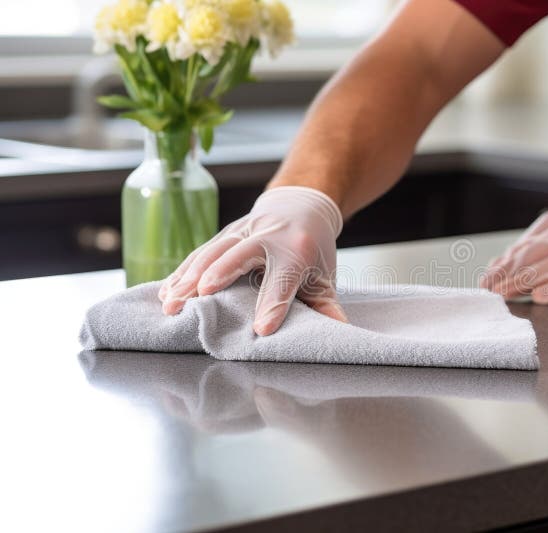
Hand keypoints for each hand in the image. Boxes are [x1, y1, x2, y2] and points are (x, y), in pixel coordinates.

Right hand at [159, 186, 346, 334]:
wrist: (300, 205)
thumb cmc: (312, 249)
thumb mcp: (325, 276)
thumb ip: (327, 306)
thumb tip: (340, 334)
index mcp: (296, 248)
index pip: (284, 278)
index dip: (273, 303)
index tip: (262, 329)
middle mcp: (267, 235)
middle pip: (239, 255)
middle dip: (218, 275)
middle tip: (198, 300)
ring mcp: (241, 231)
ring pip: (212, 252)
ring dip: (189, 277)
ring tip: (171, 304)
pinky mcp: (224, 235)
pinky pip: (198, 253)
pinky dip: (180, 272)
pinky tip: (165, 292)